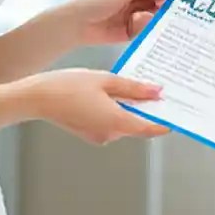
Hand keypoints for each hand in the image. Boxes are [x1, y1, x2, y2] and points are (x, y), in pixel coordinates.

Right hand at [19, 68, 170, 144]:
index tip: (178, 114)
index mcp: (115, 121)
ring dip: (132, 107)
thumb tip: (156, 92)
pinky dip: (118, 109)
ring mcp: (98, 135)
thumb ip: (133, 88)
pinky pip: (111, 121)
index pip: (149, 128)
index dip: (165, 122)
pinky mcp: (90, 131)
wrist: (35, 98)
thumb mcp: (105, 80)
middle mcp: (109, 133)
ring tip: (138, 85)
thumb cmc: (66, 87)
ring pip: (124, 121)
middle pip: (138, 123)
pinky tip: (116, 92)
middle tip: (161, 89)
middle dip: (149, 109)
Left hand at [60, 0, 181, 46]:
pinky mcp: (132, 30)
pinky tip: (160, 35)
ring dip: (164, 20)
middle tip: (186, 13)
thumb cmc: (95, 1)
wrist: (75, 25)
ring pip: (158, 15)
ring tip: (176, 25)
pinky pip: (149, 30)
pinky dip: (154, 32)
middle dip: (173, 5)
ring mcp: (136, 13)